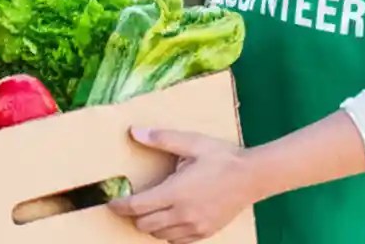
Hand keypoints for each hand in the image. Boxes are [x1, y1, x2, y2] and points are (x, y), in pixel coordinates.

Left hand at [107, 127, 259, 242]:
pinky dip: (167, 233)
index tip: (111, 202)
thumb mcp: (191, 142)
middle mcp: (182, 214)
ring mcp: (194, 226)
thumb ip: (161, 138)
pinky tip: (169, 219)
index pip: (137, 206)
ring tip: (150, 210)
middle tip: (131, 203)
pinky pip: (177, 241)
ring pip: (159, 235)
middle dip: (133, 215)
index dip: (119, 206)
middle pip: (144, 224)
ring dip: (150, 224)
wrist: (253, 177)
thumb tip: (134, 132)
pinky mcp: (205, 233)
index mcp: (175, 192)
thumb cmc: (221, 157)